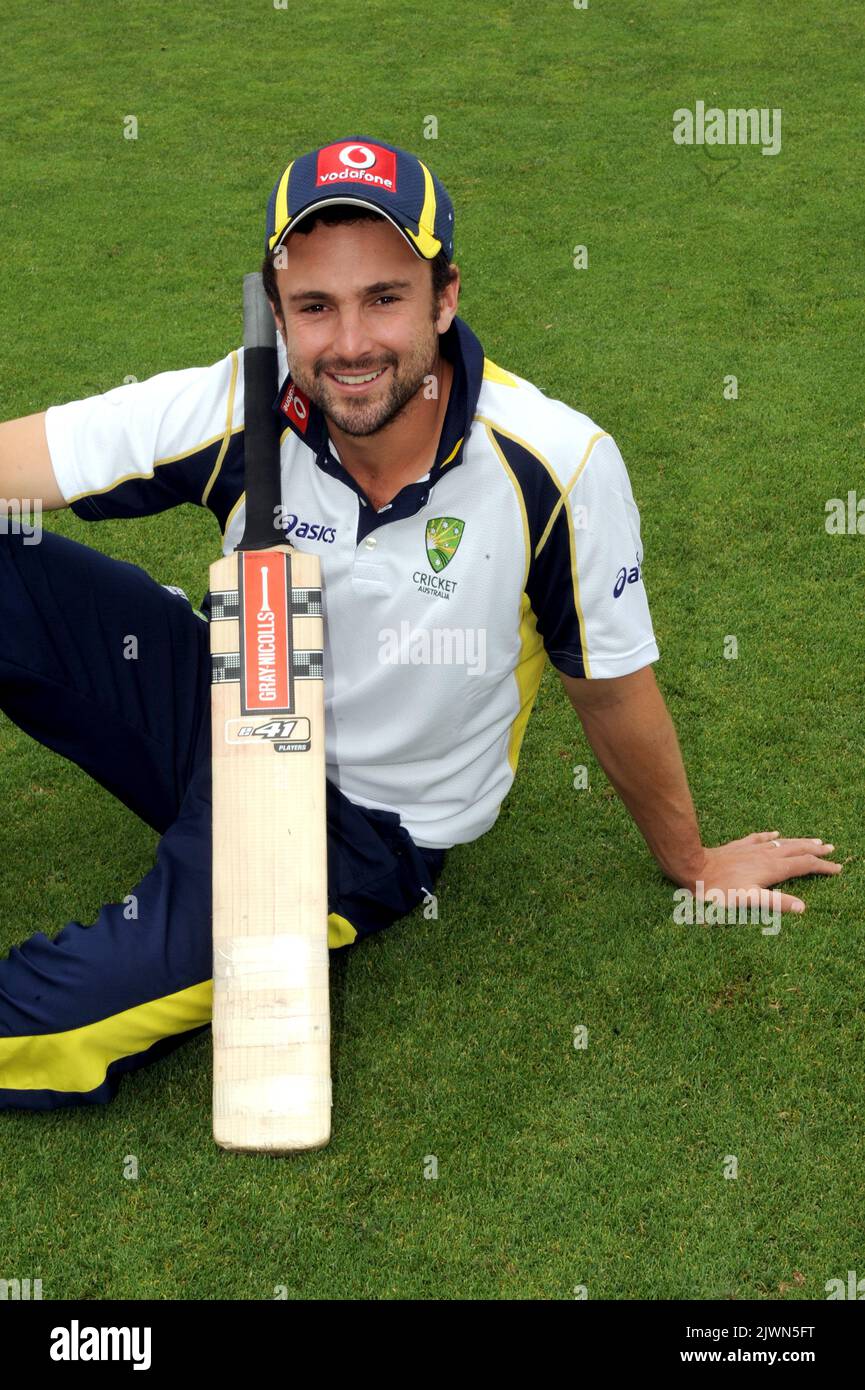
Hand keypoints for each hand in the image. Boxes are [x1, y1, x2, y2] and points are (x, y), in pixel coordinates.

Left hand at [679, 831, 842, 914]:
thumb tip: (803, 907)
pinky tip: (775, 833)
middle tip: (831, 849)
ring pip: (782, 842)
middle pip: (797, 850)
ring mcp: (752, 848)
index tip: (837, 868)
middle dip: (815, 850)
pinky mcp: (739, 846)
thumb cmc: (720, 889)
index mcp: (772, 869)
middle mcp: (766, 855)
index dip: (822, 867)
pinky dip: (770, 836)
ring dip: (799, 841)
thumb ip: (776, 904)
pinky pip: (759, 838)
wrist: (694, 869)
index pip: (804, 865)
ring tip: (813, 840)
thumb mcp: (749, 900)